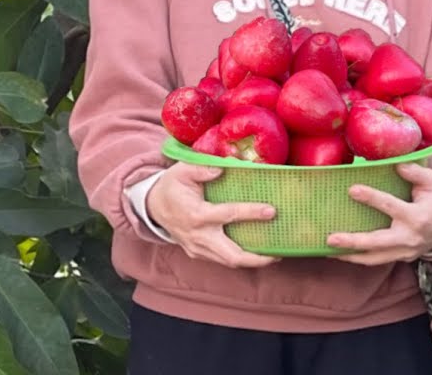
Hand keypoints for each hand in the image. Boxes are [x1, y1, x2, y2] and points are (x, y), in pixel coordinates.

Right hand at [145, 162, 280, 268]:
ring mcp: (197, 248)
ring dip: (252, 261)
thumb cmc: (171, 186)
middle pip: (232, 256)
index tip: (271, 211)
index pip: (228, 215)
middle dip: (257, 258)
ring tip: (273, 254)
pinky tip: (256, 251)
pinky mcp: (198, 254)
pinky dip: (240, 258)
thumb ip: (202, 168)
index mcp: (196, 214)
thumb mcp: (181, 170)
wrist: (152, 206)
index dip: (251, 213)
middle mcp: (198, 236)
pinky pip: (222, 260)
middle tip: (279, 253)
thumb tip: (223, 168)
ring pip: (228, 262)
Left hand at [326, 163, 431, 265]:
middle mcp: (410, 238)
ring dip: (351, 256)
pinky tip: (343, 253)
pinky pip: (379, 260)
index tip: (352, 189)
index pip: (391, 207)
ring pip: (375, 258)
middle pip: (377, 243)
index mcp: (418, 217)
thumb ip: (415, 173)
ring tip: (328, 250)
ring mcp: (407, 251)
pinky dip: (361, 258)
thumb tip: (396, 165)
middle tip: (330, 239)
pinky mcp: (404, 258)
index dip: (371, 198)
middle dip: (353, 242)